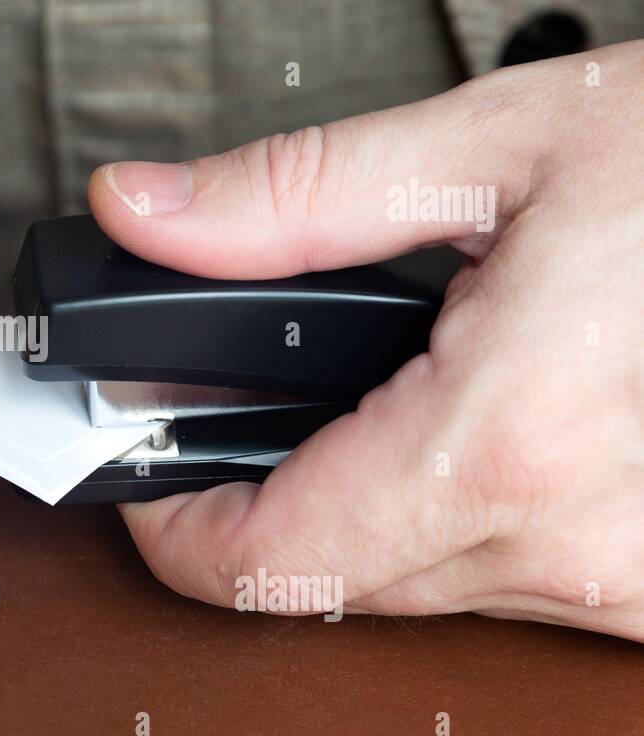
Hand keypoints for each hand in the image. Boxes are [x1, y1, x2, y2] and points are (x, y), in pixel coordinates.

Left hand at [89, 40, 643, 639]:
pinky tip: (465, 429)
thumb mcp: (491, 149)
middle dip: (258, 499)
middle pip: (322, 581)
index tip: (140, 472)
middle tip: (243, 407)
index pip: (261, 561)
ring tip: (375, 395)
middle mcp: (574, 545)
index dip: (171, 523)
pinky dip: (449, 517)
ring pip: (409, 587)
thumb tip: (148, 212)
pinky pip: (497, 582)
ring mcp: (625, 584)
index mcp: (507, 442)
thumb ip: (291, 197)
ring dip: (358, 504)